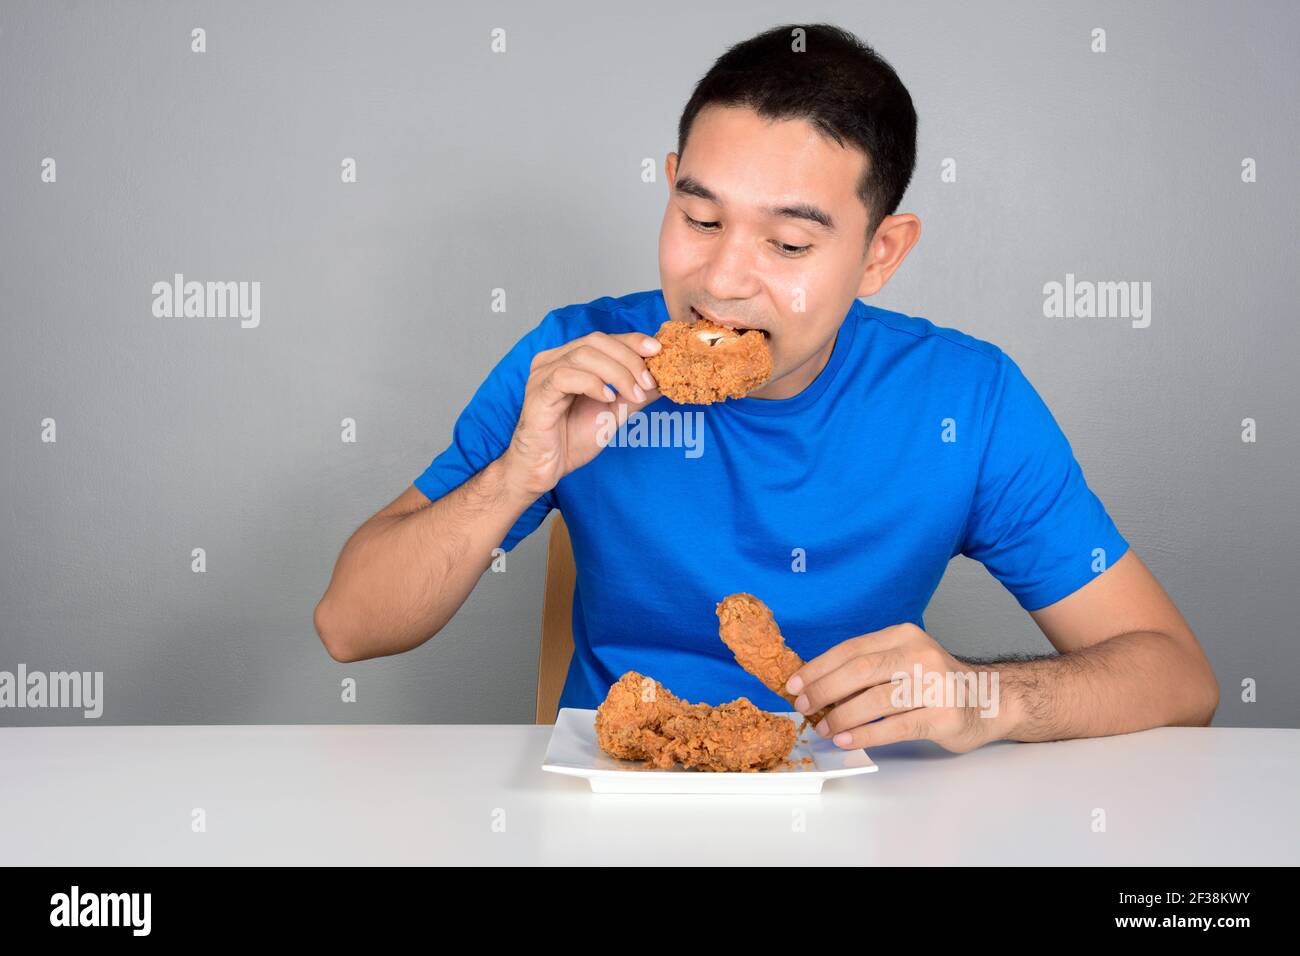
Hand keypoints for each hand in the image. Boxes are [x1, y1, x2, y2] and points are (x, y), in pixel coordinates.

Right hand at [501, 331, 661, 497]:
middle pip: (595, 341)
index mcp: (569, 359)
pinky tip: (607, 398)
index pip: (604, 339)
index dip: (632, 340)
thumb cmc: (572, 439)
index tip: (658, 350)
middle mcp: (553, 360)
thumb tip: (664, 380)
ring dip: (616, 373)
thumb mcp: (613, 413)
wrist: (546, 468)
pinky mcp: (537, 393)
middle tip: (648, 382)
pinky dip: (592, 383)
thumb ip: (635, 394)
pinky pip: (565, 376)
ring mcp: (542, 375)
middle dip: (629, 359)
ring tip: (633, 395)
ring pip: (583, 355)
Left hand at [786, 623, 1004, 753]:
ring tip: (824, 729)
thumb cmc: (937, 683)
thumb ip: (869, 668)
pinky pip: (895, 726)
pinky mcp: (943, 716)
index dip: (818, 667)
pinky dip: (865, 734)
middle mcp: (920, 655)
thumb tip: (817, 686)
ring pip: (875, 700)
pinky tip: (846, 739)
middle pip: (860, 670)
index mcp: (904, 636)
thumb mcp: (905, 661)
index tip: (795, 684)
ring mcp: (935, 685)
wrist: (991, 700)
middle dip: (824, 690)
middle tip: (804, 707)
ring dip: (841, 716)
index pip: (852, 649)